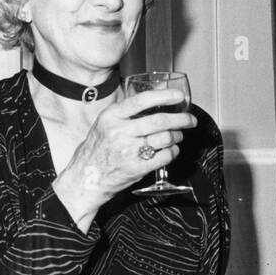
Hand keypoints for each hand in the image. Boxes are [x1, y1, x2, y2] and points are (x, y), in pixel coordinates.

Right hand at [53, 89, 194, 227]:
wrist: (85, 178)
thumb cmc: (97, 150)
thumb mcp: (104, 124)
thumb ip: (124, 114)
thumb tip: (153, 102)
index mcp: (111, 117)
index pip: (142, 100)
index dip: (164, 96)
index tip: (179, 96)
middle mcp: (120, 132)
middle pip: (159, 121)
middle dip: (181, 119)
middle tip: (190, 119)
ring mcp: (128, 151)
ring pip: (164, 138)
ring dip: (176, 136)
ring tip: (178, 136)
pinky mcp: (136, 168)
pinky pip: (164, 157)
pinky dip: (173, 152)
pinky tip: (172, 150)